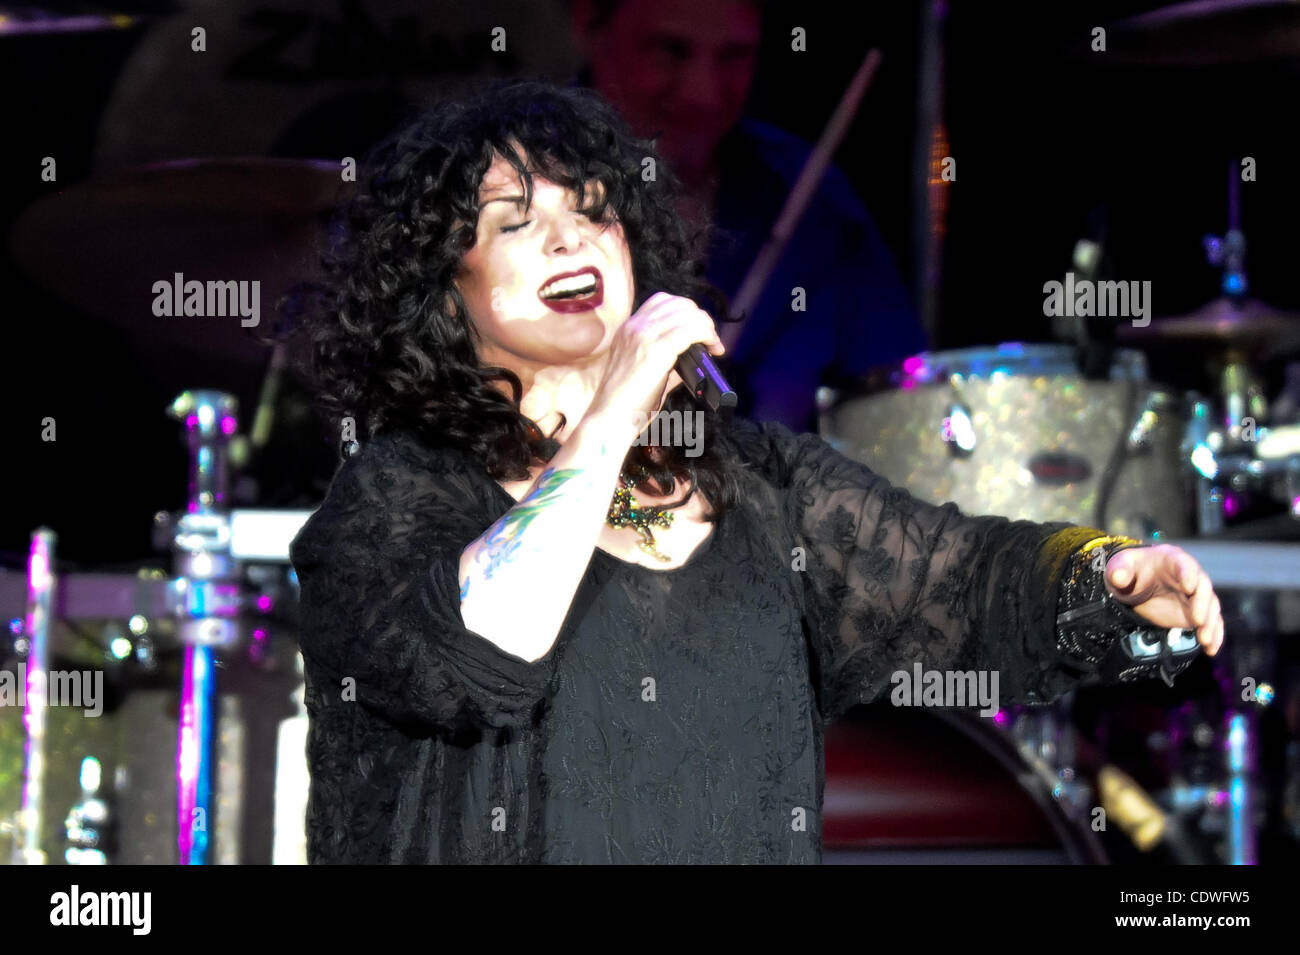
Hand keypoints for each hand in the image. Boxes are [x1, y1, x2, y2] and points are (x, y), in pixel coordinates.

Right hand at [585, 292, 724, 442]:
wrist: (610, 416)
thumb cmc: (626, 402)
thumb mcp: (643, 371)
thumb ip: (666, 360)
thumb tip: (692, 358)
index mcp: (628, 329)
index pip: (662, 301)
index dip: (686, 311)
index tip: (698, 329)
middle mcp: (634, 326)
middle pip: (678, 303)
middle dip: (701, 318)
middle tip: (711, 339)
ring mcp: (644, 335)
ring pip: (688, 314)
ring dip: (707, 326)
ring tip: (714, 344)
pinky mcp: (656, 349)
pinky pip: (691, 330)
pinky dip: (707, 335)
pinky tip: (712, 347)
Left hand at [1104, 545, 1223, 655]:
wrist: (1134, 583)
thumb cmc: (1130, 569)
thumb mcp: (1120, 566)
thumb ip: (1119, 570)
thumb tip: (1118, 577)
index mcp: (1172, 560)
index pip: (1184, 565)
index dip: (1188, 574)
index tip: (1188, 587)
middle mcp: (1190, 576)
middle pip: (1203, 588)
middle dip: (1202, 604)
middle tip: (1198, 620)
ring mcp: (1195, 595)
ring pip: (1210, 607)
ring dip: (1210, 624)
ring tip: (1205, 639)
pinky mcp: (1196, 612)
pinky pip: (1210, 623)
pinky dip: (1214, 635)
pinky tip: (1211, 649)